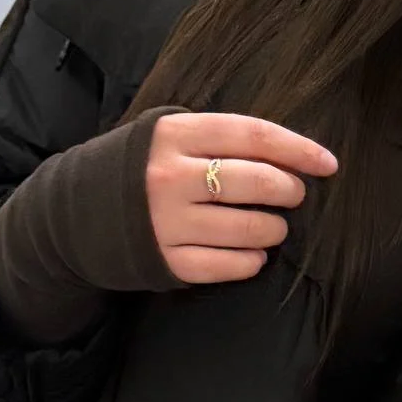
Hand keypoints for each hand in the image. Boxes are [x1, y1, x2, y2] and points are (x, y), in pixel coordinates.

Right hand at [145, 110, 337, 282]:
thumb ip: (217, 138)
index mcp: (175, 135)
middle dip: (288, 190)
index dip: (297, 150)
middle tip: (294, 196)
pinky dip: (249, 262)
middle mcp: (170, 177)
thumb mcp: (167, 135)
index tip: (327, 164)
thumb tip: (287, 156)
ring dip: (273, 230)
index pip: (252, 136)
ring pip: (245, 229)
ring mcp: (166, 222)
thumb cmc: (138, 168)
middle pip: (255, 182)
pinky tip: (255, 255)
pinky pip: (223, 266)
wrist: (74, 213)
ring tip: (274, 228)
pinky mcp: (163, 259)